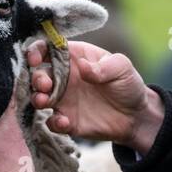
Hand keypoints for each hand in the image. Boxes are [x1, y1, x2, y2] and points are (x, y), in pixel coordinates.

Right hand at [27, 41, 163, 154]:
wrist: (135, 116)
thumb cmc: (128, 84)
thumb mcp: (122, 67)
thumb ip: (104, 66)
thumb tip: (83, 67)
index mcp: (74, 58)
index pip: (49, 49)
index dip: (37, 51)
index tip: (36, 59)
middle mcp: (64, 78)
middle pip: (39, 74)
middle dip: (36, 78)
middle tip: (45, 85)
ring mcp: (63, 100)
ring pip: (39, 97)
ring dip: (37, 98)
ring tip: (44, 101)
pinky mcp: (67, 121)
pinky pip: (52, 122)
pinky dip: (53, 122)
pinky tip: (65, 122)